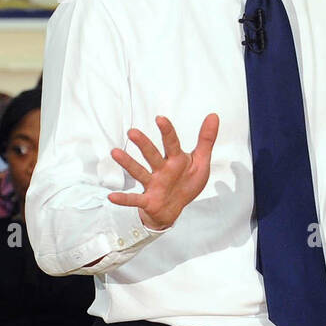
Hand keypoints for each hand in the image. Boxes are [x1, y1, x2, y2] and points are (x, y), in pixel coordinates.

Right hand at [107, 114, 218, 230]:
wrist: (174, 209)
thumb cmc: (185, 182)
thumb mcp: (200, 162)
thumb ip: (206, 139)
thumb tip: (214, 116)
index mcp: (176, 160)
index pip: (172, 143)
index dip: (167, 132)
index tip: (160, 118)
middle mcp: (162, 169)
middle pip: (152, 155)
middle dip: (144, 144)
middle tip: (132, 132)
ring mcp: (154, 184)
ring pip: (140, 172)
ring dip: (128, 163)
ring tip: (115, 152)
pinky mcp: (149, 200)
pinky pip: (135, 199)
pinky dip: (124, 199)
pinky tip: (111, 197)